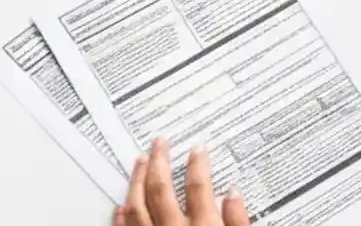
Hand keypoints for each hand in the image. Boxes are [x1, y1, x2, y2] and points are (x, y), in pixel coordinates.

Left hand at [115, 138, 249, 225]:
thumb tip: (234, 194)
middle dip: (159, 161)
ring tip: (140, 162)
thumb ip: (239, 221)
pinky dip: (121, 217)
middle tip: (160, 143)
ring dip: (137, 180)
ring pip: (137, 206)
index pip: (198, 187)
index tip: (197, 148)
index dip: (197, 164)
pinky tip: (121, 205)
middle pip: (160, 189)